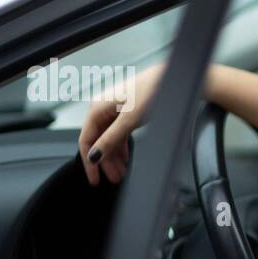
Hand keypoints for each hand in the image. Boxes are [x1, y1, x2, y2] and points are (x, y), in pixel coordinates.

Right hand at [77, 60, 165, 184]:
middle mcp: (102, 108)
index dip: (89, 162)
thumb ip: (110, 140)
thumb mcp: (129, 121)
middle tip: (114, 179)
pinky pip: (118, 133)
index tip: (95, 179)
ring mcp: (113, 110)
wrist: (171, 79)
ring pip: (108, 139)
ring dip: (114, 157)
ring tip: (121, 173)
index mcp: (96, 108)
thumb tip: (94, 156)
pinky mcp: (125, 112)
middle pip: (97, 141)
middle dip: (105, 162)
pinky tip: (125, 159)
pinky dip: (121, 147)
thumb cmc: (150, 91)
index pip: (86, 140)